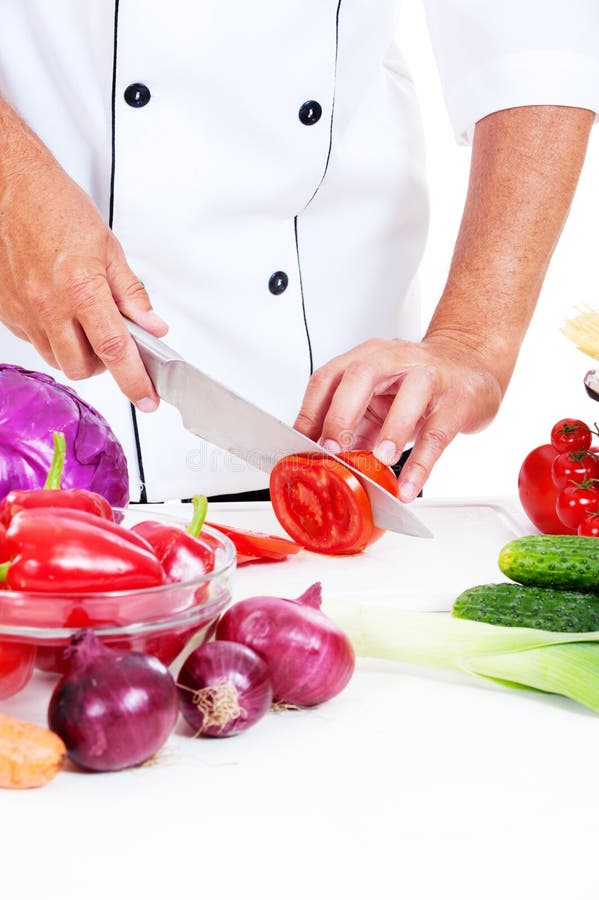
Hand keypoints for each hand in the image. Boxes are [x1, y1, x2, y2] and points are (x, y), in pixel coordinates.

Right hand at [0, 108, 167, 409]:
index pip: (115, 350)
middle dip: (102, 367)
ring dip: (77, 354)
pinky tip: (59, 314)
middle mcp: (50, 305)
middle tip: (114, 347)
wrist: (13, 188)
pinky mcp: (7, 311)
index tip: (147, 398)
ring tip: (85, 325)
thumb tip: (151, 326)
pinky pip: (34, 342)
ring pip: (57, 359)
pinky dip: (52, 338)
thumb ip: (132, 294)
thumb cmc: (58, 208)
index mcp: (82, 289)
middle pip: (82, 367)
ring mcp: (25, 310)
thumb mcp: (109, 248)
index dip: (134, 381)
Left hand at [293, 335, 502, 501]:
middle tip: (332, 451)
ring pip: (409, 396)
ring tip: (379, 461)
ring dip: (391, 430)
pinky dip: (422, 464)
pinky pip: (438, 433)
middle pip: (362, 376)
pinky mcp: (458, 400)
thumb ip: (353, 425)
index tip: (300, 446)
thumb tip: (321, 463)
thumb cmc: (419, 383)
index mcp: (368, 357)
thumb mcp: (378, 398)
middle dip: (341, 415)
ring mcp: (430, 376)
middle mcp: (396, 358)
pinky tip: (409, 486)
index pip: (329, 377)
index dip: (311, 412)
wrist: (472, 364)